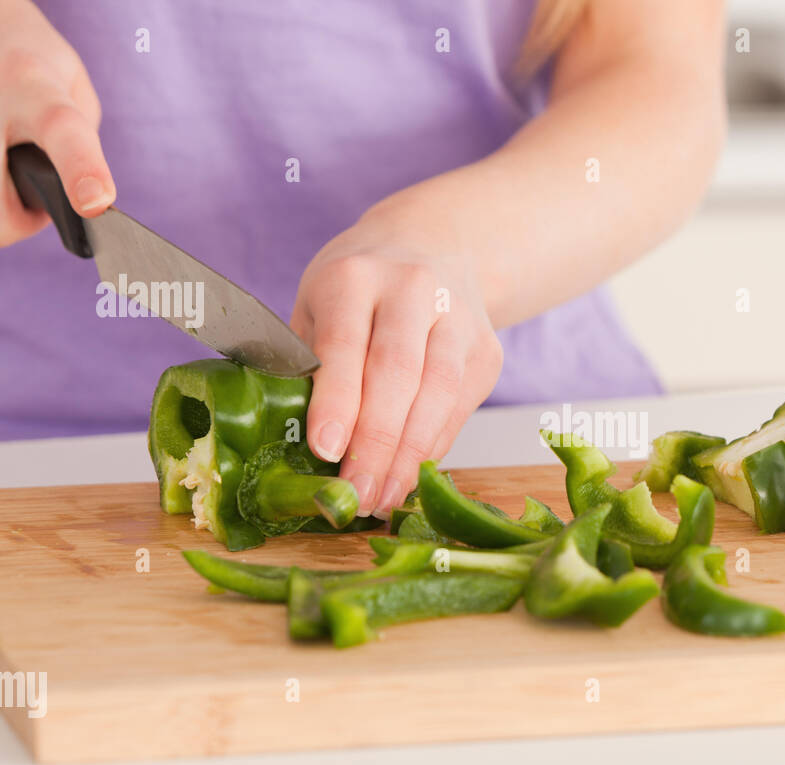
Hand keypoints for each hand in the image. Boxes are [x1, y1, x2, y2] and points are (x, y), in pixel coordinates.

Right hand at [0, 0, 114, 246]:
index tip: (95, 203)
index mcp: (32, 83)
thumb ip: (81, 146)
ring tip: (2, 170)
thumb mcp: (71, 85)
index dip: (81, 172)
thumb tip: (75, 203)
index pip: (60, 131)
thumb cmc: (27, 51)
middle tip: (35, 199)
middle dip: (17, 224)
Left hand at [291, 216, 503, 516]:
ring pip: (439, 393)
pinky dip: (433, 447)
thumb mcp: (316, 306)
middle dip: (376, 442)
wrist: (434, 246)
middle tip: (356, 495)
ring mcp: (459, 318)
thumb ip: (307, 363)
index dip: (337, 401)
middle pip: (399, 373)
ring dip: (410, 455)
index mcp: (354, 274)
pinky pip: (459, 408)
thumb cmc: (357, 290)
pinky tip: (408, 475)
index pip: (345, 344)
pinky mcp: (486, 349)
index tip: (326, 451)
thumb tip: (298, 444)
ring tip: (383, 498)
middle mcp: (413, 288)